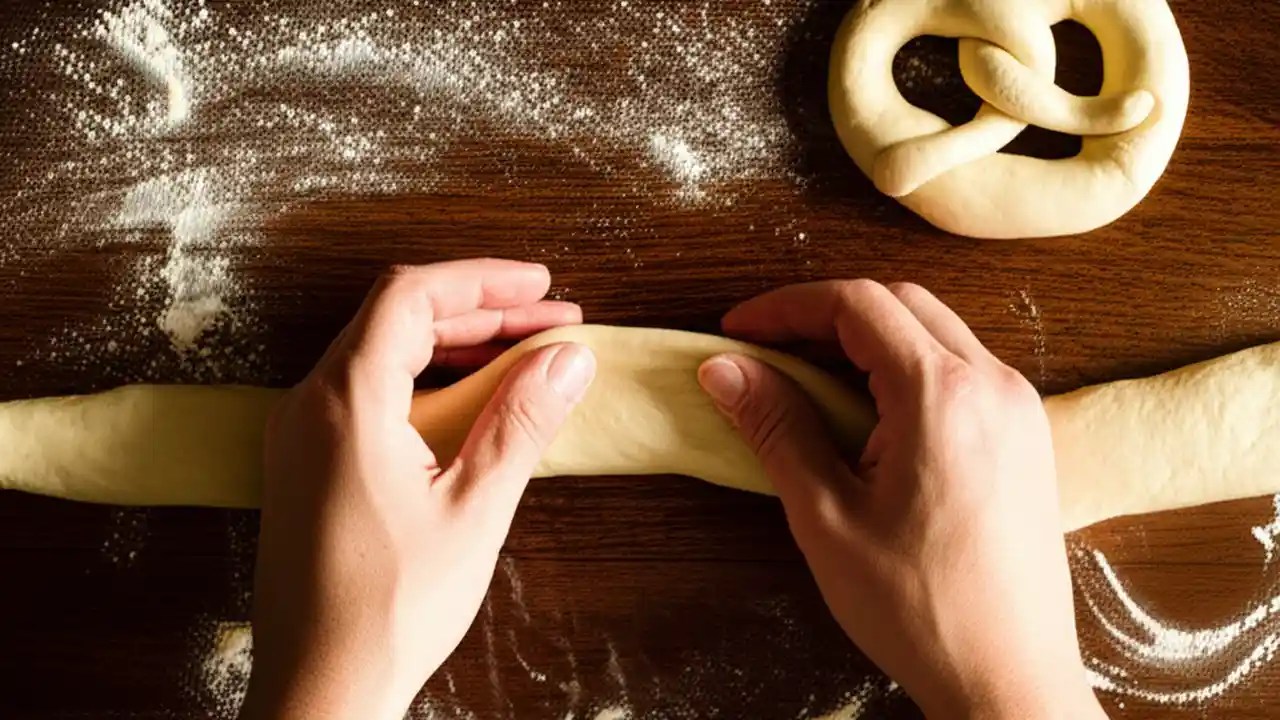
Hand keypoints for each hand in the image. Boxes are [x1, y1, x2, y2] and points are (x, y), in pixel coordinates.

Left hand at [240, 260, 595, 719]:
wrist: (322, 687)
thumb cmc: (390, 608)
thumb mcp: (475, 510)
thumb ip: (522, 422)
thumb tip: (567, 359)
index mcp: (345, 402)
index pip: (411, 297)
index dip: (480, 280)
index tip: (539, 285)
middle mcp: (310, 405)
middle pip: (396, 319)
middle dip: (478, 310)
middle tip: (548, 318)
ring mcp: (302, 435)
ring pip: (381, 354)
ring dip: (453, 345)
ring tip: (524, 352)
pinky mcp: (308, 465)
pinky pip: (367, 393)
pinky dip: (424, 381)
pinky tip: (471, 400)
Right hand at [697, 281, 1104, 719]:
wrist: (1008, 678)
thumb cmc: (918, 607)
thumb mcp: (825, 516)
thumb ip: (776, 427)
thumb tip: (725, 368)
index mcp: (941, 394)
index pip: (856, 304)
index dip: (786, 306)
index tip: (738, 330)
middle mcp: (993, 383)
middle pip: (900, 302)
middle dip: (826, 313)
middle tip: (769, 349)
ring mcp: (1020, 408)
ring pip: (935, 330)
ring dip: (869, 338)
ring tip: (811, 381)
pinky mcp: (1028, 435)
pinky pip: (961, 368)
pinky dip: (908, 366)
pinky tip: (871, 413)